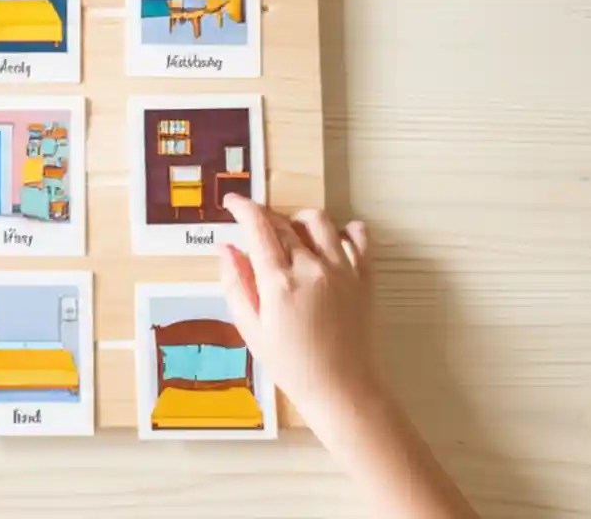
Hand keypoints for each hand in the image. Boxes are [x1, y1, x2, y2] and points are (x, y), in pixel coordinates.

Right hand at [218, 194, 377, 421]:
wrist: (340, 387)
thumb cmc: (291, 365)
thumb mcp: (250, 328)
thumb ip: (236, 284)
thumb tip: (226, 249)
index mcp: (278, 282)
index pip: (258, 228)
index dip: (243, 208)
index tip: (233, 202)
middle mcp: (310, 269)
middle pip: (284, 224)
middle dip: (265, 218)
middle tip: (256, 228)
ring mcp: (341, 270)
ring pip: (319, 222)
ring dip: (299, 219)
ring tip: (291, 233)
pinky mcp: (363, 278)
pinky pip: (359, 237)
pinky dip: (345, 229)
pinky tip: (333, 238)